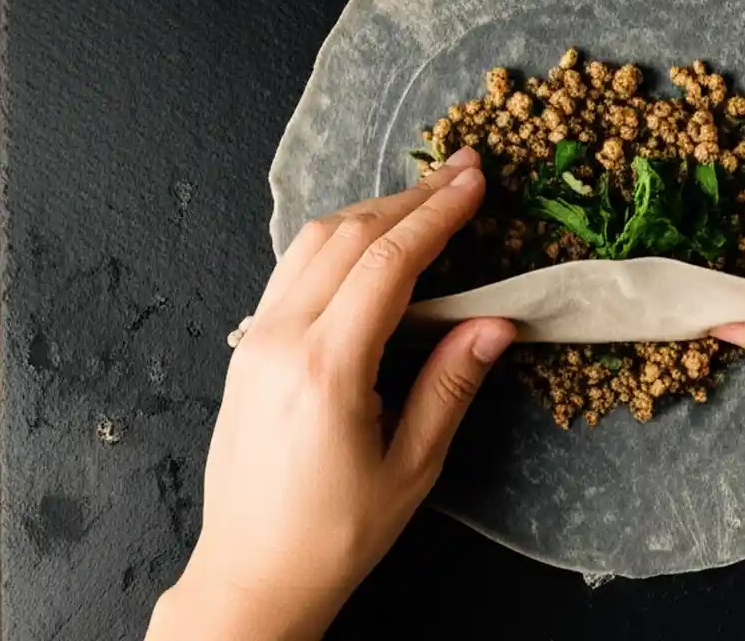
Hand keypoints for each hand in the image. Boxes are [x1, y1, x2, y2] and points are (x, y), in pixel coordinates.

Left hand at [147, 147, 514, 639]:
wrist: (252, 572)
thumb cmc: (335, 533)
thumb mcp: (411, 465)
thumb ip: (451, 384)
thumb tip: (497, 323)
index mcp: (326, 369)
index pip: (389, 263)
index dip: (438, 215)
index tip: (474, 182)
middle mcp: (281, 341)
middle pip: (348, 237)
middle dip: (410, 198)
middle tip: (461, 172)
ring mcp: (256, 341)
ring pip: (313, 244)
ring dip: (372, 212)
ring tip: (425, 198)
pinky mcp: (248, 350)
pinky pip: (292, 271)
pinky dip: (338, 241)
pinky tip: (370, 242)